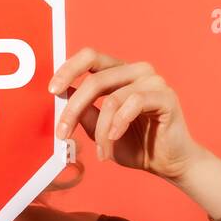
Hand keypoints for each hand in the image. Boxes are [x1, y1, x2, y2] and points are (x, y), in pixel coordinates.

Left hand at [48, 49, 203, 181]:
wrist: (168, 163)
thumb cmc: (136, 145)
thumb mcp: (99, 130)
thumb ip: (85, 112)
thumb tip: (63, 96)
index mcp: (119, 73)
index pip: (90, 57)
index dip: (68, 69)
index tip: (52, 90)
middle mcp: (136, 71)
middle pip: (95, 79)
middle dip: (73, 108)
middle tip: (62, 133)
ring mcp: (153, 81)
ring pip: (112, 98)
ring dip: (100, 130)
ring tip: (101, 151)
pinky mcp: (166, 96)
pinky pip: (133, 104)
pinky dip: (118, 124)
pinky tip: (114, 138)